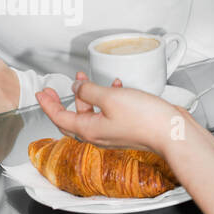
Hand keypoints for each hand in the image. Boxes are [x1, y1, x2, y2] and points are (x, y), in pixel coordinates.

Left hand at [36, 73, 180, 154]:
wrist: (172, 132)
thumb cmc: (145, 120)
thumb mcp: (110, 98)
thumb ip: (89, 91)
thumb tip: (76, 88)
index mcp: (88, 130)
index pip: (59, 118)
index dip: (48, 104)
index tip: (41, 93)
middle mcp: (98, 134)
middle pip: (72, 118)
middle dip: (61, 102)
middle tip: (53, 91)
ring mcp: (112, 132)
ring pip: (90, 113)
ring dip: (86, 95)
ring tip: (84, 79)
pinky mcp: (125, 128)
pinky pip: (107, 113)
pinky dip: (106, 98)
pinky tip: (114, 86)